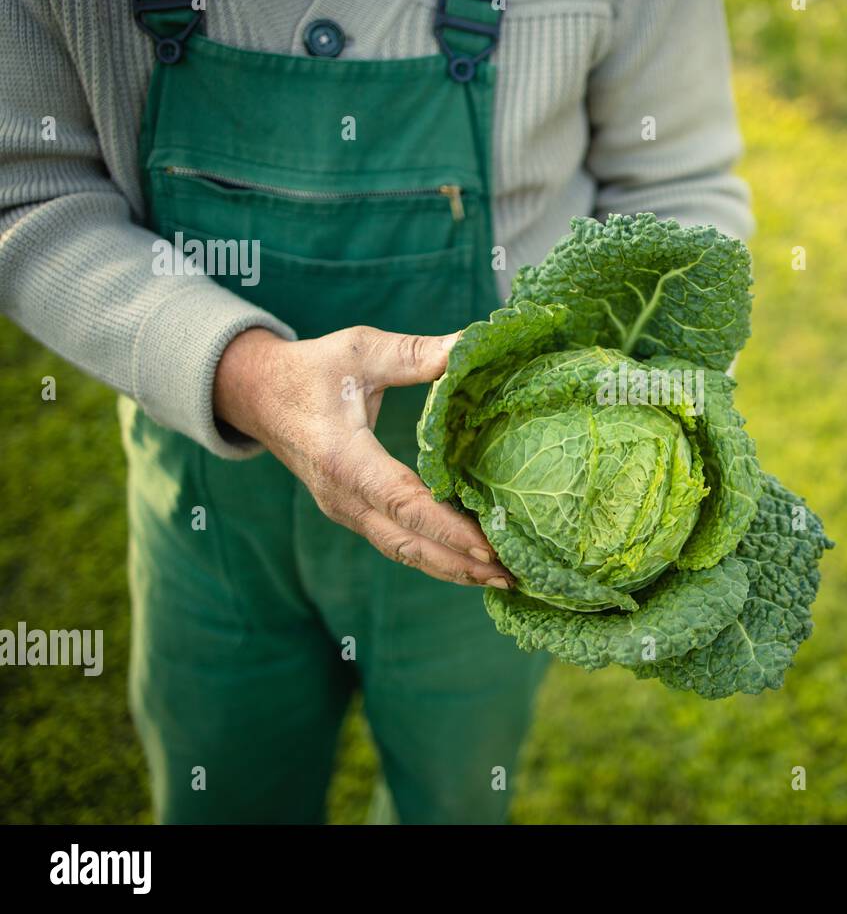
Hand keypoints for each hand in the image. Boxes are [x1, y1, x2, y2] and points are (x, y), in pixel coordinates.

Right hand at [213, 325, 512, 588]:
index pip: (403, 504)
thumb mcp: (360, 350)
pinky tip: (470, 563)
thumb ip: (414, 353)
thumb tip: (470, 346)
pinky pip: (396, 542)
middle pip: (407, 544)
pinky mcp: (351, 513)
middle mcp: (341, 496)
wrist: (254, 394)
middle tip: (512, 576)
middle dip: (461, 564)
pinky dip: (433, 556)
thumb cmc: (308, 370)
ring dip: (450, 569)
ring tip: (501, 579)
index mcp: (343, 459)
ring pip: (402, 552)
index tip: (490, 546)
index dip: (448, 529)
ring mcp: (344, 510)